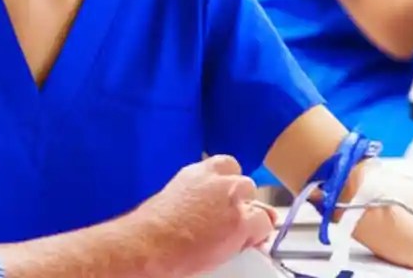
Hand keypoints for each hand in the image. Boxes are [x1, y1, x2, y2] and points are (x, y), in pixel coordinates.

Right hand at [131, 155, 275, 276]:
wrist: (148, 244)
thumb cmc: (152, 228)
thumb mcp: (175, 197)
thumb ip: (198, 195)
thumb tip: (208, 209)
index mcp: (199, 171)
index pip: (228, 167)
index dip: (230, 186)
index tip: (226, 199)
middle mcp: (219, 180)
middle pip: (246, 186)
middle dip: (241, 203)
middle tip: (228, 222)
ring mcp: (233, 199)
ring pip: (258, 206)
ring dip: (250, 220)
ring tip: (231, 237)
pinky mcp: (241, 222)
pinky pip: (263, 226)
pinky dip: (256, 237)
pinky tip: (239, 246)